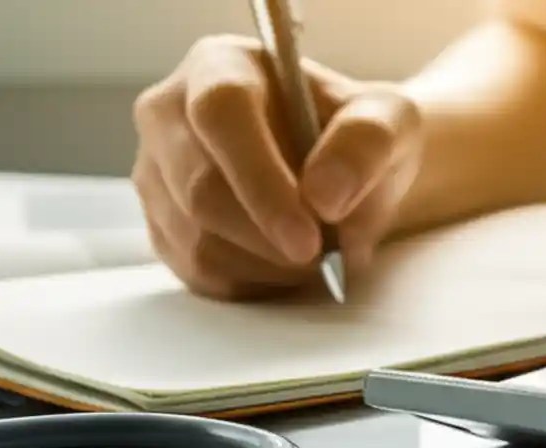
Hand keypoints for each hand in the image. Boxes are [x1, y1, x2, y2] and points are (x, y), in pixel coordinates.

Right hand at [131, 34, 421, 300]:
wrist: (347, 173)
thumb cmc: (359, 138)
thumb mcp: (388, 121)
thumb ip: (365, 144)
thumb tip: (323, 197)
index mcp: (219, 67)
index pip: (219, 115)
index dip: (261, 181)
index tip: (308, 237)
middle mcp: (169, 115)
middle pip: (198, 189)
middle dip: (269, 238)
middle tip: (325, 258)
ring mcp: (158, 175)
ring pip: (196, 240)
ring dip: (267, 265)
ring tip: (316, 256)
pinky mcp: (162, 228)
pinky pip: (197, 273)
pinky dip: (253, 282)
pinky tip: (286, 266)